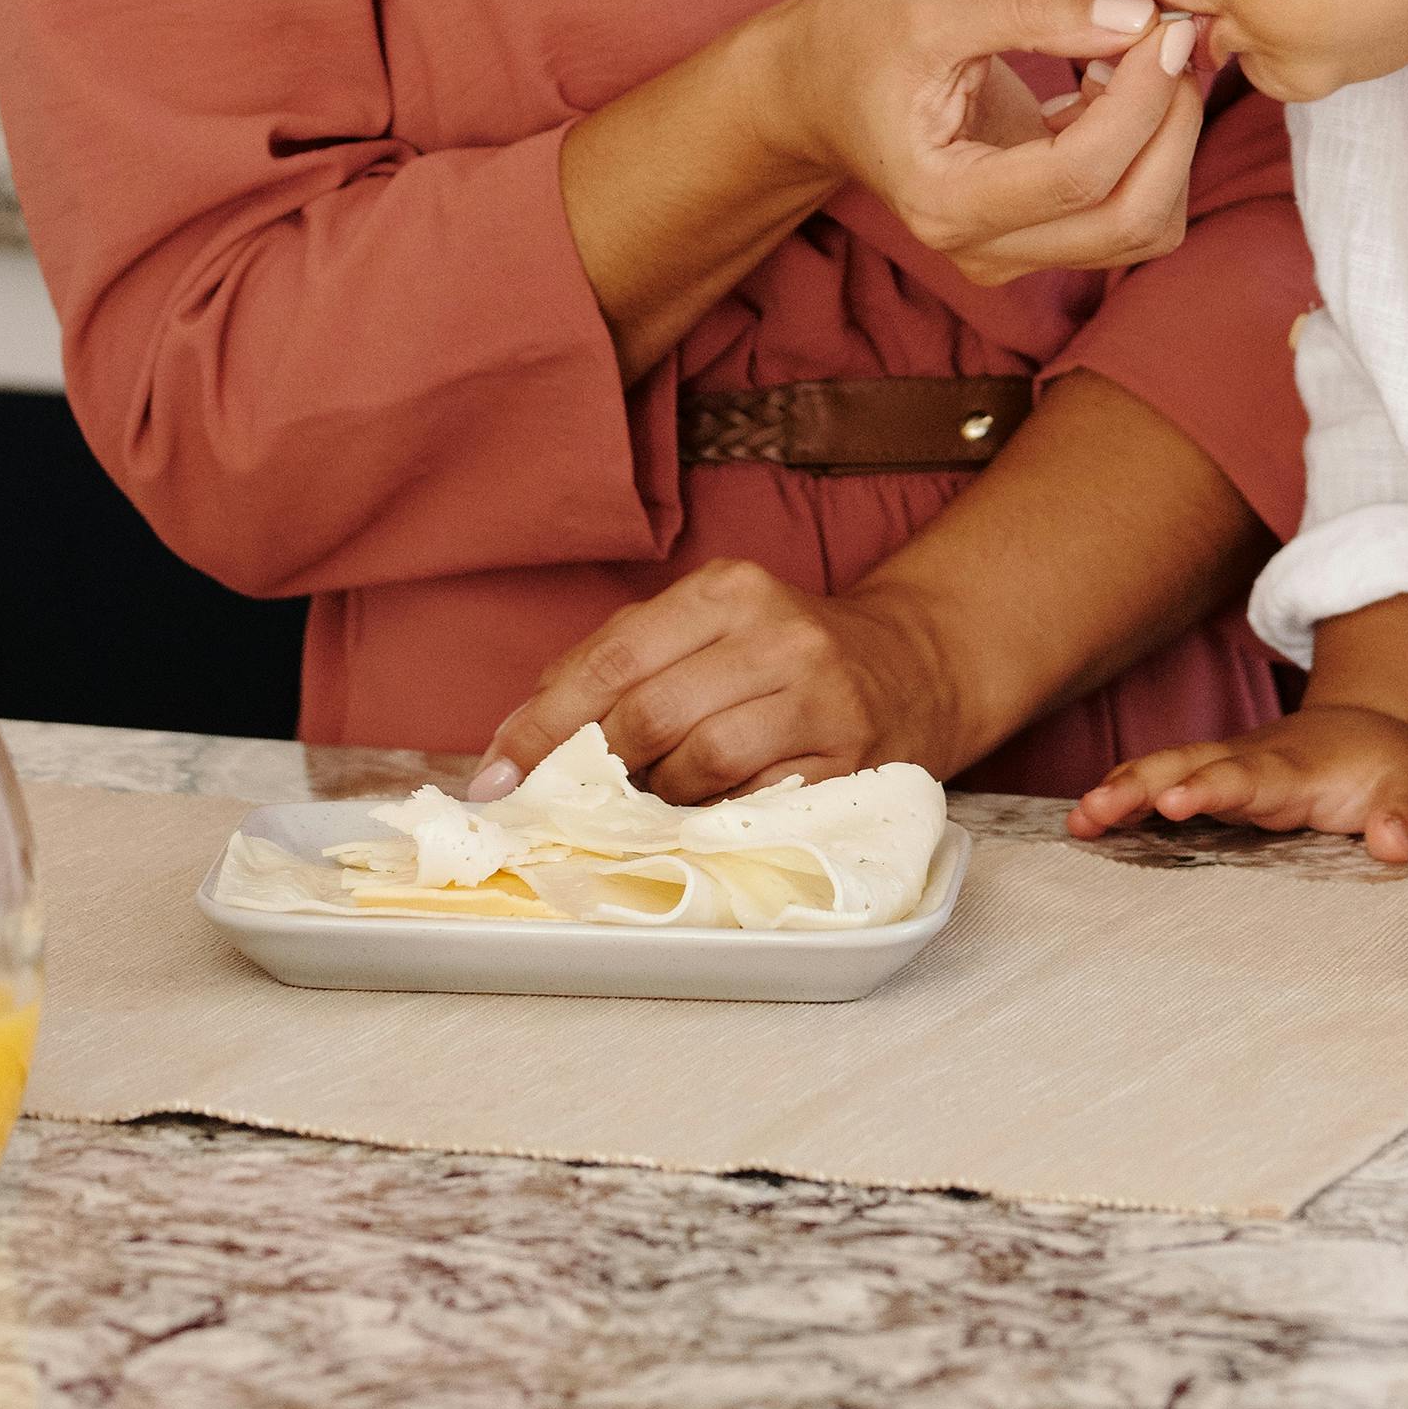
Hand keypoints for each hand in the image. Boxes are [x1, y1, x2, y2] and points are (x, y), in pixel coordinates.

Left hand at [476, 557, 948, 806]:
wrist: (910, 667)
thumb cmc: (779, 655)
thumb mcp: (704, 627)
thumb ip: (615, 663)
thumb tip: (517, 740)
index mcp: (727, 588)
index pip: (613, 658)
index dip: (544, 724)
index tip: (497, 776)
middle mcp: (777, 633)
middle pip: (649, 715)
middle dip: (597, 767)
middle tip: (575, 796)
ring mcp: (819, 699)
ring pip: (698, 764)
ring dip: (659, 796)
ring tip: (657, 796)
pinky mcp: (848, 762)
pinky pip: (752, 807)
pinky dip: (710, 820)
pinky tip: (703, 814)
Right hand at [757, 0, 1203, 286]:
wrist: (815, 88)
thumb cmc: (860, 40)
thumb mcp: (936, 4)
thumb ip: (1038, 8)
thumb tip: (1139, 17)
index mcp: (945, 201)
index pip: (1080, 172)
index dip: (1142, 98)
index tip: (1162, 24)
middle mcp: (981, 249)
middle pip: (1130, 217)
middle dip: (1171, 126)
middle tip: (1166, 38)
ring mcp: (1010, 255)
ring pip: (1144, 226)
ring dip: (1167, 142)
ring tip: (1130, 59)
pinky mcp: (1036, 239)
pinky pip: (1129, 213)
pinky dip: (1149, 151)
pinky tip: (1109, 85)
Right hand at [1069, 701, 1407, 866]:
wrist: (1373, 728)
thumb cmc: (1391, 767)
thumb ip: (1403, 816)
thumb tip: (1387, 845)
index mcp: (1294, 769)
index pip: (1247, 778)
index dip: (1210, 788)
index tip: (1174, 802)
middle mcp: (1249, 760)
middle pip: (1186, 765)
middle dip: (1139, 786)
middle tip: (1093, 812)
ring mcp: (1225, 765)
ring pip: (1165, 769)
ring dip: (1120, 790)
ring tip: (1077, 823)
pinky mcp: (1213, 778)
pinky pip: (1162, 781)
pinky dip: (1124, 795)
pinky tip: (1088, 823)